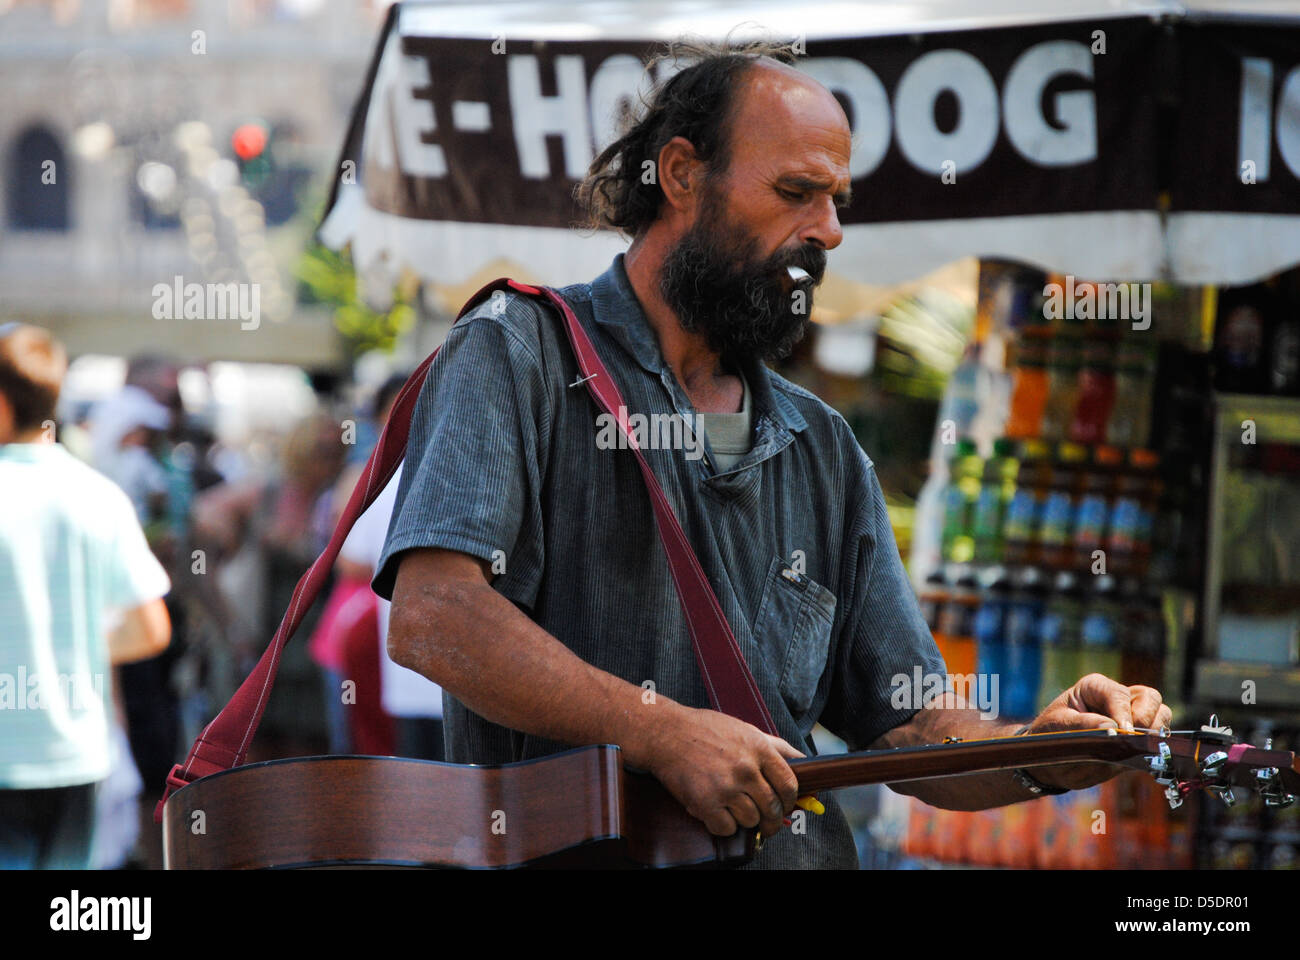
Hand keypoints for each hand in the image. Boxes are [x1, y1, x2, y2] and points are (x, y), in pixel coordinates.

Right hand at [641, 703, 802, 838]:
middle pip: (773, 807)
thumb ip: (775, 746)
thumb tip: (803, 760)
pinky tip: (717, 812)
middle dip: (773, 820)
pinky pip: (726, 828)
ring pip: (751, 820)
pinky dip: (723, 825)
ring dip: (746, 820)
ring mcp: (726, 787)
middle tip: (767, 822)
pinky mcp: (706, 803)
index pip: (789, 784)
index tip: (786, 805)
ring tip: (735, 810)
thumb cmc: (705, 729)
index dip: (791, 800)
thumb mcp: (746, 729)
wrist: (666, 733)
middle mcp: (745, 769)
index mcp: (759, 749)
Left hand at [1021, 673, 1172, 790]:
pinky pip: (1159, 738)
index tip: (1124, 733)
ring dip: (1155, 733)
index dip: (1124, 713)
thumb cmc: (1051, 734)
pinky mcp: (1139, 738)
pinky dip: (1157, 747)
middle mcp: (1118, 698)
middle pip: (1150, 698)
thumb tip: (1112, 727)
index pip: (1119, 694)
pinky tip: (1144, 757)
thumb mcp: (1059, 726)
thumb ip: (1084, 725)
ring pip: (1161, 715)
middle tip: (1132, 739)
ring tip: (1138, 748)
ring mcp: (1131, 716)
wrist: (1051, 759)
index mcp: (1095, 687)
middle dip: (1146, 719)